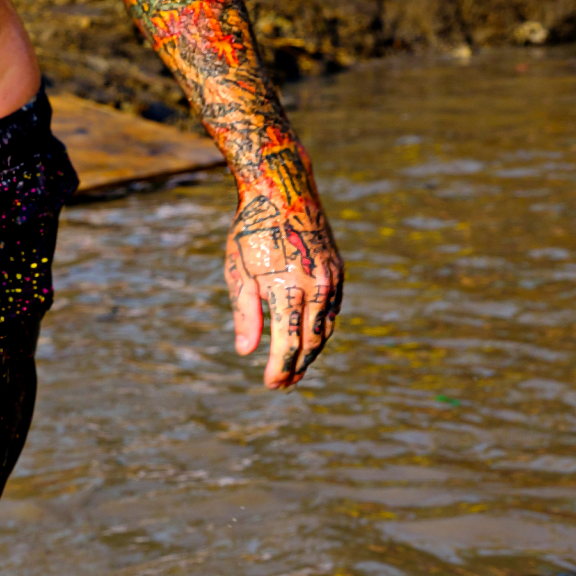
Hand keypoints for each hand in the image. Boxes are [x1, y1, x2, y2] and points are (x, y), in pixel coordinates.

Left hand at [223, 166, 342, 389]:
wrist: (282, 190)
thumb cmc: (250, 231)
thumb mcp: (238, 272)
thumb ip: (245, 314)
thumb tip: (247, 352)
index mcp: (286, 290)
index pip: (287, 344)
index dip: (280, 369)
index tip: (271, 385)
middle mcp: (315, 287)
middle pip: (312, 342)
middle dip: (298, 366)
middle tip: (284, 384)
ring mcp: (331, 278)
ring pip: (326, 327)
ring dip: (312, 350)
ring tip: (296, 367)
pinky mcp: (338, 270)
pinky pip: (333, 308)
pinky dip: (322, 327)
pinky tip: (310, 337)